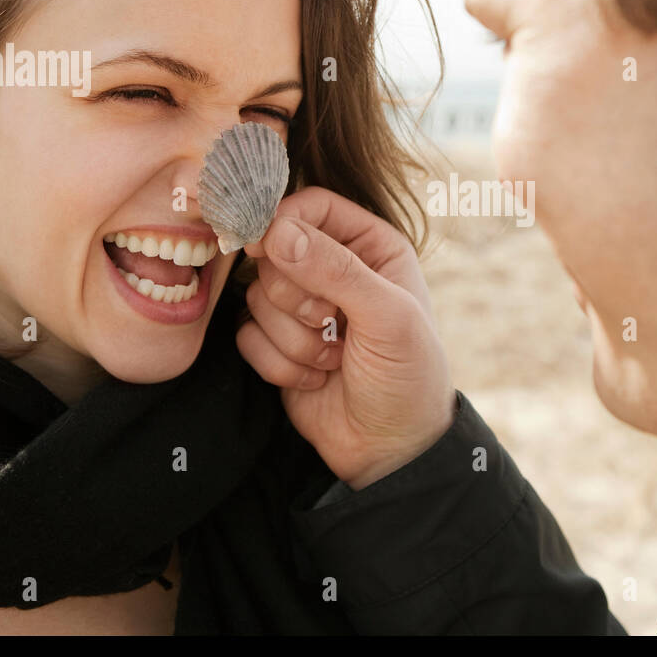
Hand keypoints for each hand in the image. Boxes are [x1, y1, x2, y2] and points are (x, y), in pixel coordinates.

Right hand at [235, 187, 455, 489]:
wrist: (392, 449)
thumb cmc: (408, 376)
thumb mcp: (387, 316)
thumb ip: (335, 269)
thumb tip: (275, 232)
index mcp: (371, 246)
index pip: (311, 206)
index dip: (283, 221)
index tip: (261, 245)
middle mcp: (335, 269)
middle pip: (274, 251)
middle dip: (297, 297)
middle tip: (332, 324)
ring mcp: (303, 308)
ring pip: (257, 296)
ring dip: (293, 337)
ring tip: (334, 357)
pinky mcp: (278, 344)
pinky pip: (248, 336)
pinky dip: (279, 363)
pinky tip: (316, 377)